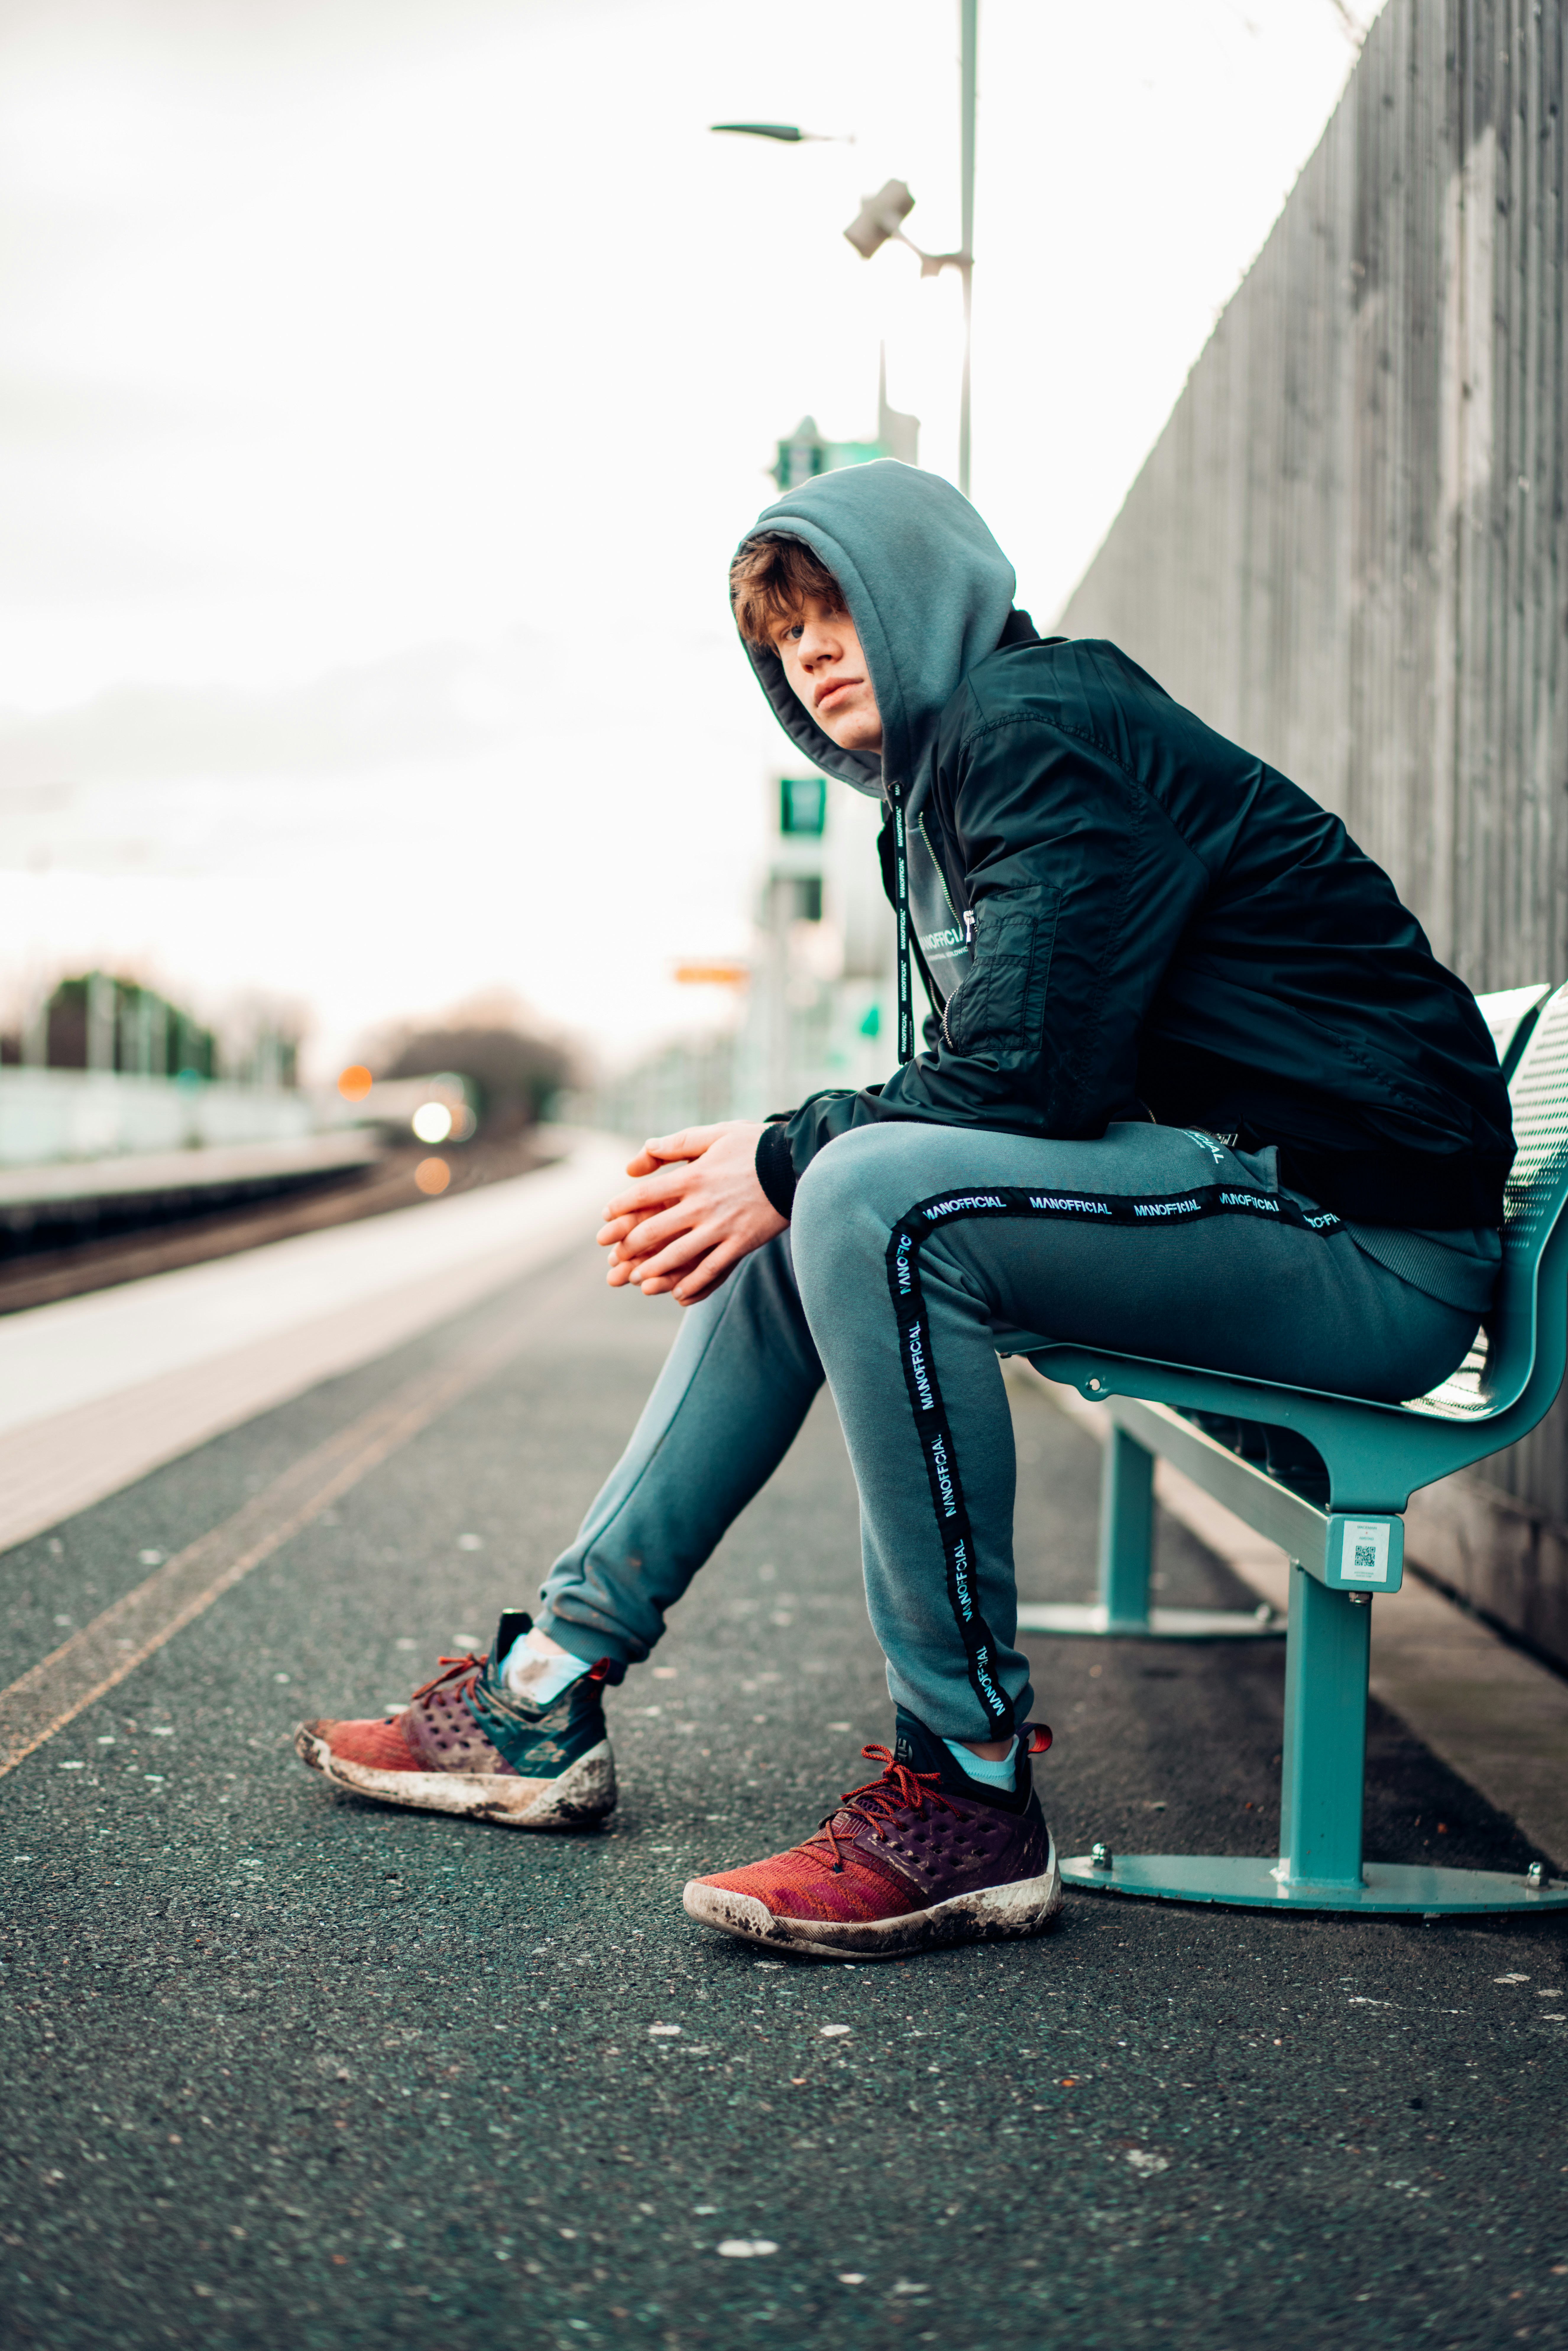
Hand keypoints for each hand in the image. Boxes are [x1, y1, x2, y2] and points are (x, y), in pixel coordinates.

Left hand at [597, 1120, 786, 1304]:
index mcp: (694, 1175)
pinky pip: (713, 1268)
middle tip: (616, 1257)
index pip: (646, 1195)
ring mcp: (722, 1225)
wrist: (798, 1162)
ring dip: (654, 1269)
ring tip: (638, 1280)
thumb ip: (676, 1143)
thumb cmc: (756, 1145)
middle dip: (631, 1246)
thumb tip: (639, 1157)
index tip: (606, 1218)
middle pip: (656, 1229)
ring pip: (679, 1254)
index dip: (621, 1207)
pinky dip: (693, 1283)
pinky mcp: (742, 1242)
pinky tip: (678, 1294)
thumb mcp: (715, 1134)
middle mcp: (703, 1203)